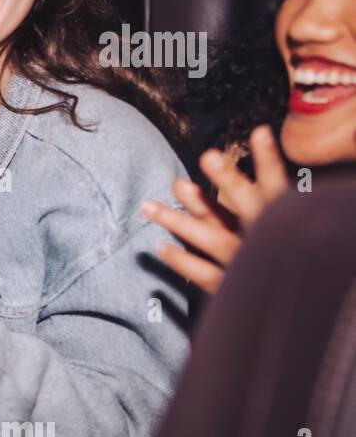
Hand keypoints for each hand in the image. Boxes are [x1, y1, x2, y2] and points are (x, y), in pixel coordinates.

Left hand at [143, 125, 288, 293]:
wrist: (288, 304)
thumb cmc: (276, 252)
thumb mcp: (270, 219)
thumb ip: (254, 194)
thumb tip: (245, 149)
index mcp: (281, 220)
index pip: (278, 185)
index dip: (270, 160)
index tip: (260, 133)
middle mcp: (267, 239)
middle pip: (249, 205)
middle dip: (229, 180)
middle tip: (208, 155)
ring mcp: (248, 263)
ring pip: (213, 238)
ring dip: (180, 220)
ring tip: (148, 205)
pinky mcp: (233, 287)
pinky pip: (205, 274)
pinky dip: (183, 262)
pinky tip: (161, 247)